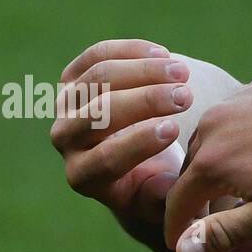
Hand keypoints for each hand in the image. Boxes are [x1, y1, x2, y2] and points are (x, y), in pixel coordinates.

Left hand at [51, 39, 192, 250]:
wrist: (137, 160)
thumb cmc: (156, 183)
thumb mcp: (162, 200)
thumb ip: (165, 199)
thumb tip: (168, 189)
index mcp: (85, 177)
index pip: (107, 157)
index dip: (139, 142)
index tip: (175, 128)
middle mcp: (65, 141)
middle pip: (99, 113)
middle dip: (146, 101)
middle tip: (186, 95)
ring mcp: (66, 106)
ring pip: (99, 78)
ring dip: (144, 71)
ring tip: (183, 72)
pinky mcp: (73, 78)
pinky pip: (97, 55)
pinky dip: (131, 51)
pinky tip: (164, 54)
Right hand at [163, 70, 251, 251]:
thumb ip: (225, 232)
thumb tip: (183, 249)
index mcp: (208, 162)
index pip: (178, 201)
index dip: (178, 227)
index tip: (181, 244)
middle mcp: (210, 126)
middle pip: (192, 169)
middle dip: (196, 197)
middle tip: (210, 218)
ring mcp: (233, 102)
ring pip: (211, 140)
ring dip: (216, 164)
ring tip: (234, 184)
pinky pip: (235, 118)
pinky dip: (238, 138)